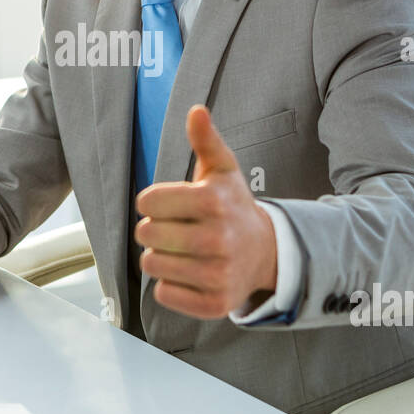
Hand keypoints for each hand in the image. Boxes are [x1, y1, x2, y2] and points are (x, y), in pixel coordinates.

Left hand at [134, 104, 276, 318]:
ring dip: (158, 257)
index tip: (168, 204)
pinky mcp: (215, 303)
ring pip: (152, 265)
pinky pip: (164, 294)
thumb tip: (196, 111)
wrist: (266, 252)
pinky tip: (189, 272)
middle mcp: (218, 239)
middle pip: (146, 234)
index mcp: (214, 201)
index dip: (153, 202)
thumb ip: (205, 140)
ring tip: (180, 250)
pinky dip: (170, 285)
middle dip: (152, 230)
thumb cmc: (233, 205)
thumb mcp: (223, 169)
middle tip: (173, 229)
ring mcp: (218, 274)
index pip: (148, 201)